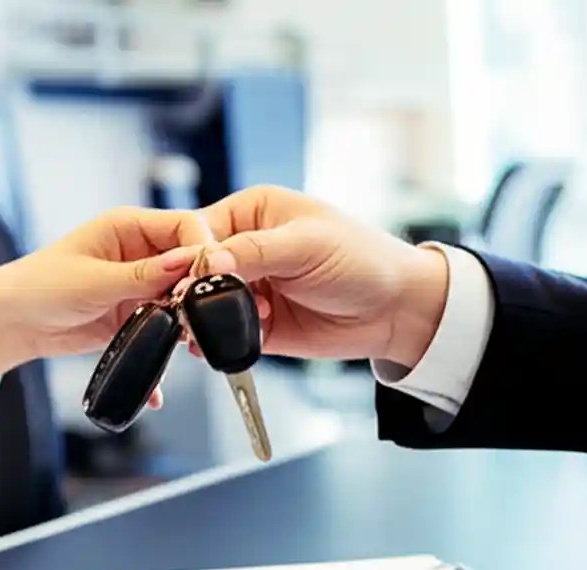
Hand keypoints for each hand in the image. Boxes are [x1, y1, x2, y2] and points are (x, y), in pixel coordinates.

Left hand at [0, 208, 211, 402]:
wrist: (12, 324)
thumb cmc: (38, 287)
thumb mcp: (92, 280)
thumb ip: (142, 275)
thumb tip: (186, 261)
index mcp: (129, 227)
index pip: (185, 226)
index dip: (203, 249)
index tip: (209, 277)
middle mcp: (140, 252)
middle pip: (190, 263)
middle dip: (199, 289)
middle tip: (200, 316)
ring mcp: (140, 284)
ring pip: (182, 297)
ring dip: (188, 320)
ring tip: (186, 344)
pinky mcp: (136, 314)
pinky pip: (165, 326)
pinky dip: (167, 346)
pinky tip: (164, 371)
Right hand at [195, 186, 450, 366]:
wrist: (396, 310)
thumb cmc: (362, 260)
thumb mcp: (306, 245)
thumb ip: (254, 251)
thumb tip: (209, 260)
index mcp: (253, 212)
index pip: (200, 230)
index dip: (190, 254)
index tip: (189, 279)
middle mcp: (246, 247)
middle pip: (196, 268)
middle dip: (195, 291)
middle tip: (201, 308)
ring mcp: (251, 287)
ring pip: (205, 304)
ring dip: (208, 318)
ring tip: (224, 325)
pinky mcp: (258, 323)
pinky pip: (224, 332)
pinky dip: (222, 339)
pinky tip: (234, 339)